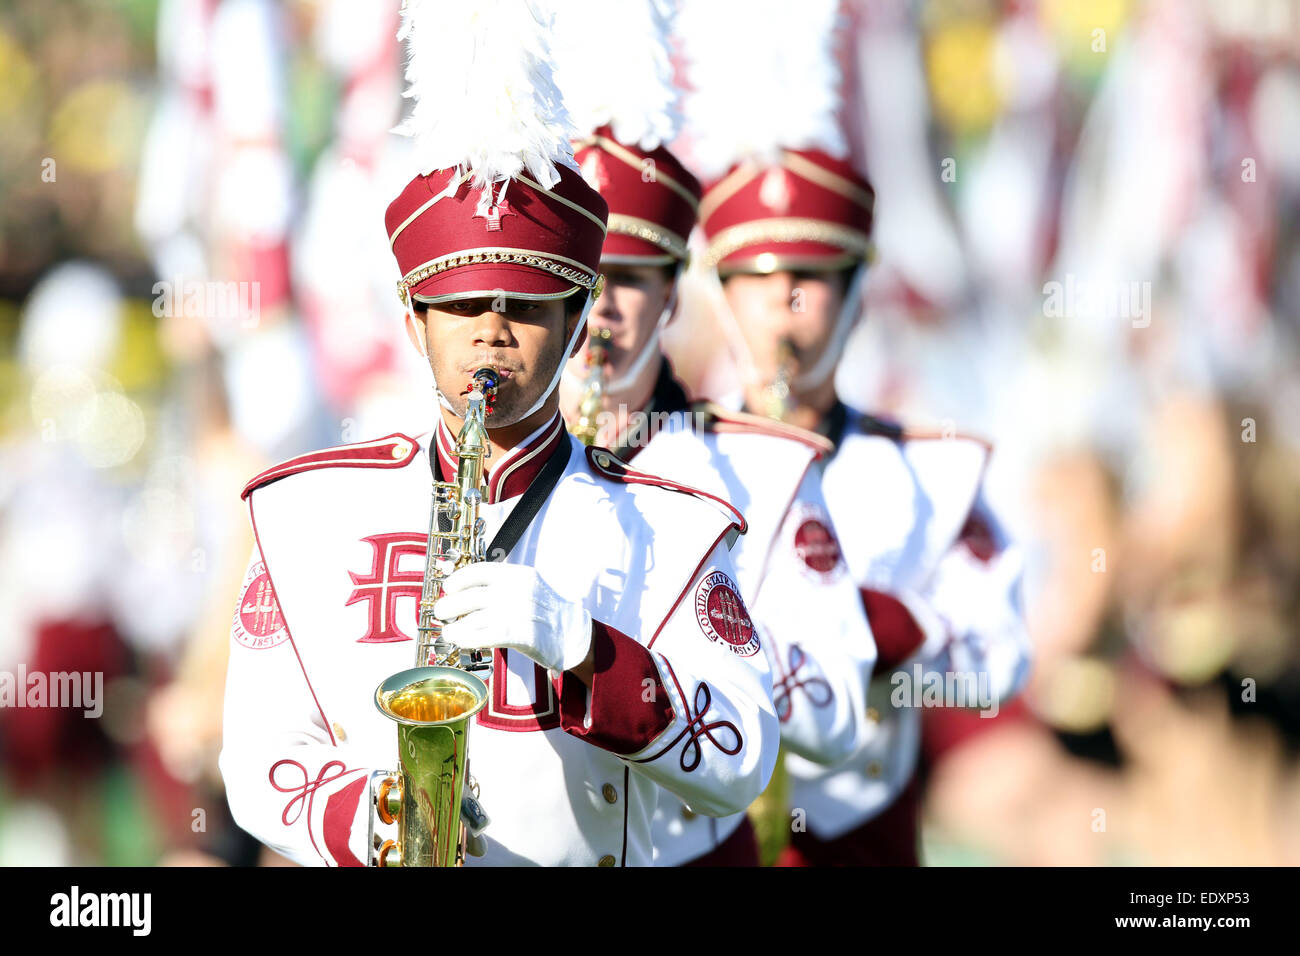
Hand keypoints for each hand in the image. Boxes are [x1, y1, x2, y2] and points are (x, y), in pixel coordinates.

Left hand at [434, 562, 592, 673]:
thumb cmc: (546, 611)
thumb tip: (463, 589)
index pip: (479, 571)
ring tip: (448, 632)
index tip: (448, 587)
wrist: (573, 633)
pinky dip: (467, 638)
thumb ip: (500, 586)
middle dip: (450, 606)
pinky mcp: (522, 634)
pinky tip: (459, 640)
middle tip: (441, 612)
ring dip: (455, 627)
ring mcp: (520, 612)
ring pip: (474, 618)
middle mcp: (517, 590)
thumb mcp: (527, 587)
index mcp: (518, 574)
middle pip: (470, 596)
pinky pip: (485, 635)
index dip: (458, 579)